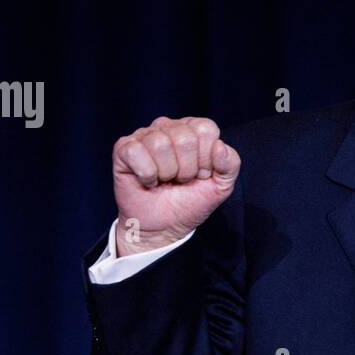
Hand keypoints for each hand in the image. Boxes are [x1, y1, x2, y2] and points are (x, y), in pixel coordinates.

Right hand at [112, 116, 240, 254]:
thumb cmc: (190, 202)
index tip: (200, 175)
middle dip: (187, 169)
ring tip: (165, 180)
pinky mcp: (124, 148)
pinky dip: (146, 174)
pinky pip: (136, 152)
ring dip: (167, 172)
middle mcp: (168, 126)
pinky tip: (148, 181)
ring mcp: (144, 135)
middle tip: (181, 180)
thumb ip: (230, 164)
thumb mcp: (220, 186)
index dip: (206, 158)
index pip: (206, 129)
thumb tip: (219, 146)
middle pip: (184, 137)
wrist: (164, 227)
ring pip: (160, 144)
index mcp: (193, 129)